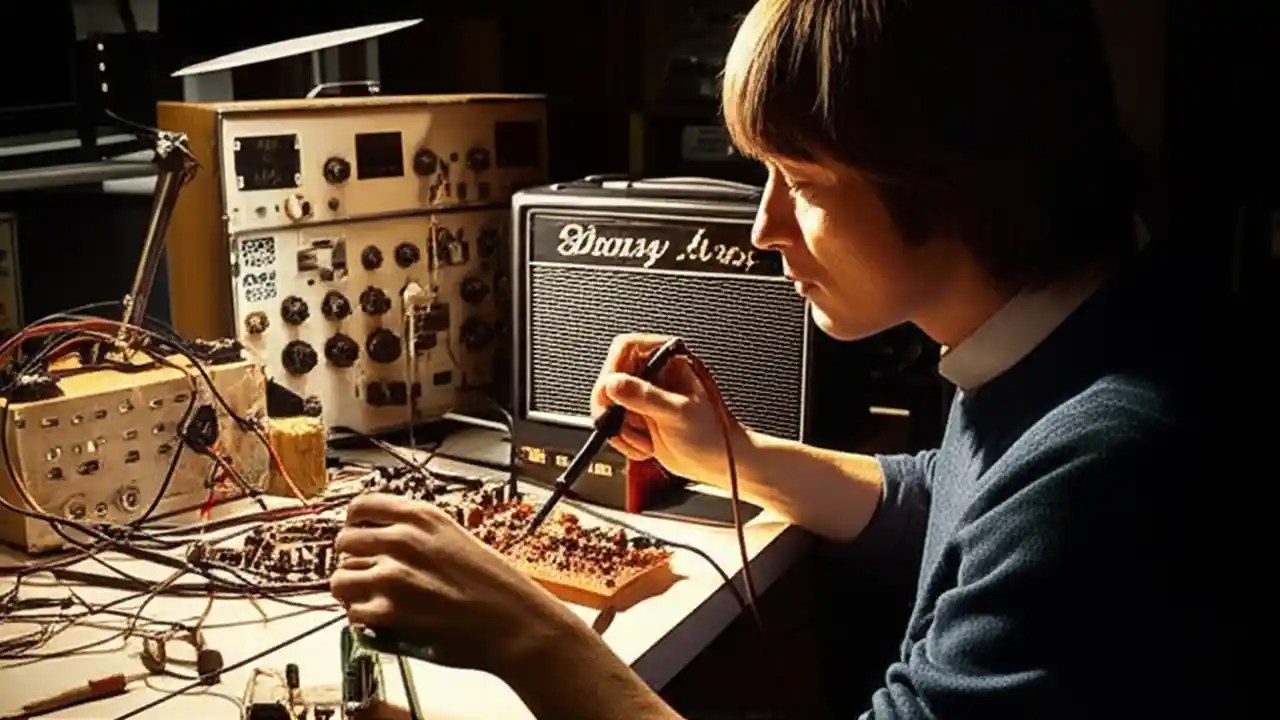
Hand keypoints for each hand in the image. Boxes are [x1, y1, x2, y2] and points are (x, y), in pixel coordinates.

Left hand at [329, 493, 577, 673]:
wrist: (515, 622)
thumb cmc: (496, 586)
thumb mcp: (456, 538)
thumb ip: (417, 534)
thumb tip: (380, 542)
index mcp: (421, 517)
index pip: (361, 506)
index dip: (354, 524)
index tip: (357, 536)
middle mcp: (402, 540)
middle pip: (343, 542)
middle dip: (352, 560)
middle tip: (368, 575)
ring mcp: (392, 576)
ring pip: (340, 580)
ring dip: (353, 592)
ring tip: (373, 600)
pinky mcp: (389, 612)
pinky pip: (353, 613)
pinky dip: (364, 620)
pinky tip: (384, 620)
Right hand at [591, 333, 744, 484]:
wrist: (717, 462)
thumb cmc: (712, 433)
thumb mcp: (677, 412)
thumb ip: (645, 396)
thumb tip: (614, 383)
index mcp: (668, 358)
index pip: (626, 347)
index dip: (613, 368)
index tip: (610, 392)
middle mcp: (653, 373)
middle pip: (610, 377)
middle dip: (615, 407)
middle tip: (620, 422)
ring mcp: (643, 396)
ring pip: (609, 404)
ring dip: (622, 428)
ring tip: (647, 438)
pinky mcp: (637, 417)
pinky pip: (614, 424)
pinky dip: (625, 440)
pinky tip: (647, 445)